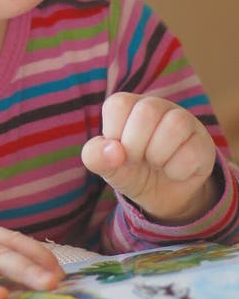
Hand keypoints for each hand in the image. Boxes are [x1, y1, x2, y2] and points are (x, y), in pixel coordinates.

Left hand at [81, 92, 217, 223]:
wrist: (161, 194)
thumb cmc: (130, 170)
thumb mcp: (107, 167)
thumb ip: (95, 156)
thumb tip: (113, 151)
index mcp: (128, 105)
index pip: (118, 104)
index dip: (115, 133)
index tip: (119, 150)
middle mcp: (156, 105)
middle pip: (147, 111)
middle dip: (136, 146)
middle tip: (137, 159)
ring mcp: (183, 120)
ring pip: (174, 125)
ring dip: (158, 156)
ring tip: (156, 163)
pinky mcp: (202, 141)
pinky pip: (191, 152)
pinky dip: (177, 171)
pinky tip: (174, 171)